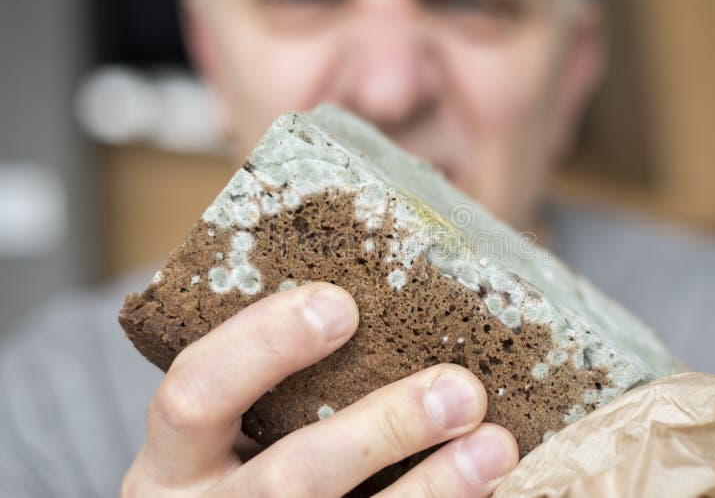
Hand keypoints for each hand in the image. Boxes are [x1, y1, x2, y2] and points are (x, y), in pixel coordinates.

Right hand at [122, 282, 518, 496]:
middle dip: (381, 430)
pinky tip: (486, 484)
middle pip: (288, 478)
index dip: (262, 345)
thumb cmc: (236, 460)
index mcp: (172, 460)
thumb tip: (364, 284)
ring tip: (494, 446)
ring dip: (432, 488)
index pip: (193, 394)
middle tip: (458, 388)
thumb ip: (271, 373)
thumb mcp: (228, 423)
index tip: (341, 303)